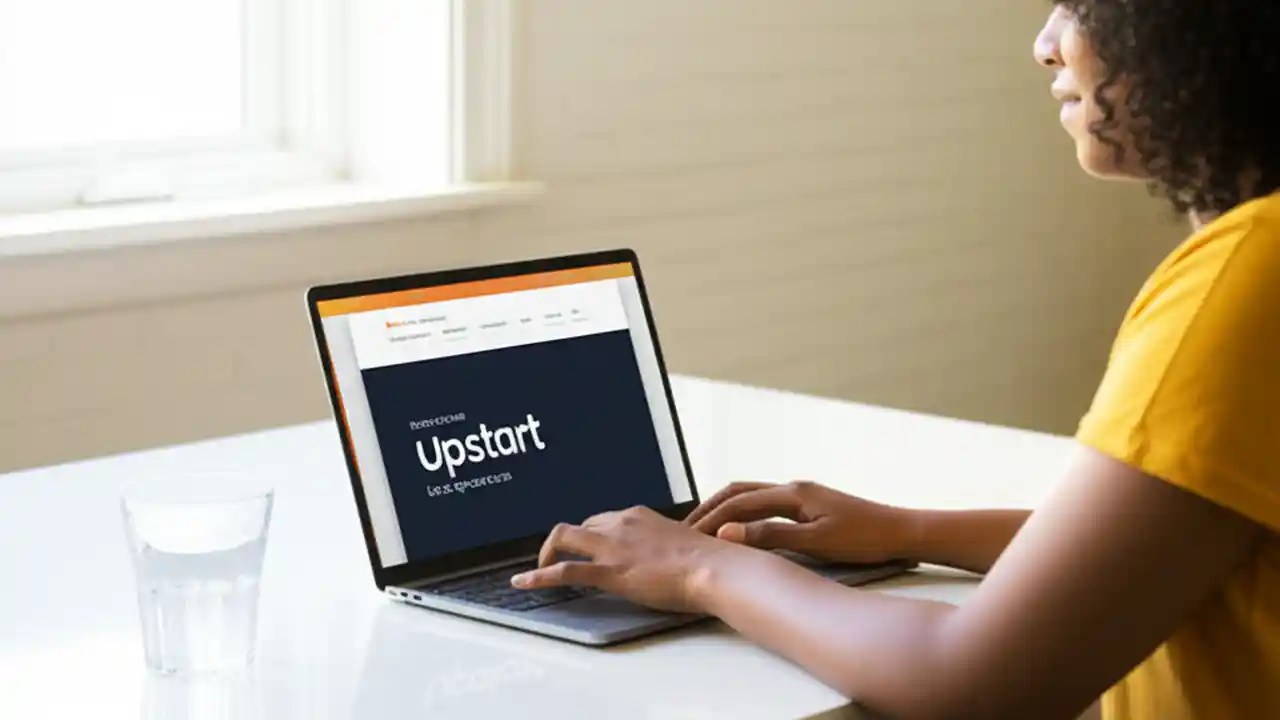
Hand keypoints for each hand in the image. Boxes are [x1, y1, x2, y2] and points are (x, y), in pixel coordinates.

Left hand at [511, 506, 755, 612]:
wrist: (714, 568)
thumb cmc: (708, 561)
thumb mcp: (680, 543)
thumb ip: (661, 545)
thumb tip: (661, 558)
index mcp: (637, 515)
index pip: (601, 519)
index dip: (588, 536)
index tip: (585, 549)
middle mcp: (620, 523)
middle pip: (578, 526)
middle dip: (563, 543)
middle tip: (556, 560)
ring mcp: (613, 546)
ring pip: (562, 538)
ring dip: (545, 554)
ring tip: (536, 571)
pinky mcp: (609, 571)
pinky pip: (564, 571)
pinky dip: (538, 577)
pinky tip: (523, 583)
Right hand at [684, 481, 910, 563]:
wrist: (902, 531)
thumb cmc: (864, 539)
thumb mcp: (815, 542)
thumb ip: (770, 536)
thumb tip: (726, 531)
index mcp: (793, 494)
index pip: (738, 502)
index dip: (710, 518)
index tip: (687, 537)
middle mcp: (793, 488)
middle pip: (739, 491)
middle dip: (709, 507)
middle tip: (685, 529)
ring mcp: (802, 494)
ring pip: (751, 494)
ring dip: (725, 508)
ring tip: (704, 527)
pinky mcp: (809, 504)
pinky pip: (765, 503)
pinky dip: (743, 513)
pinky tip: (740, 529)